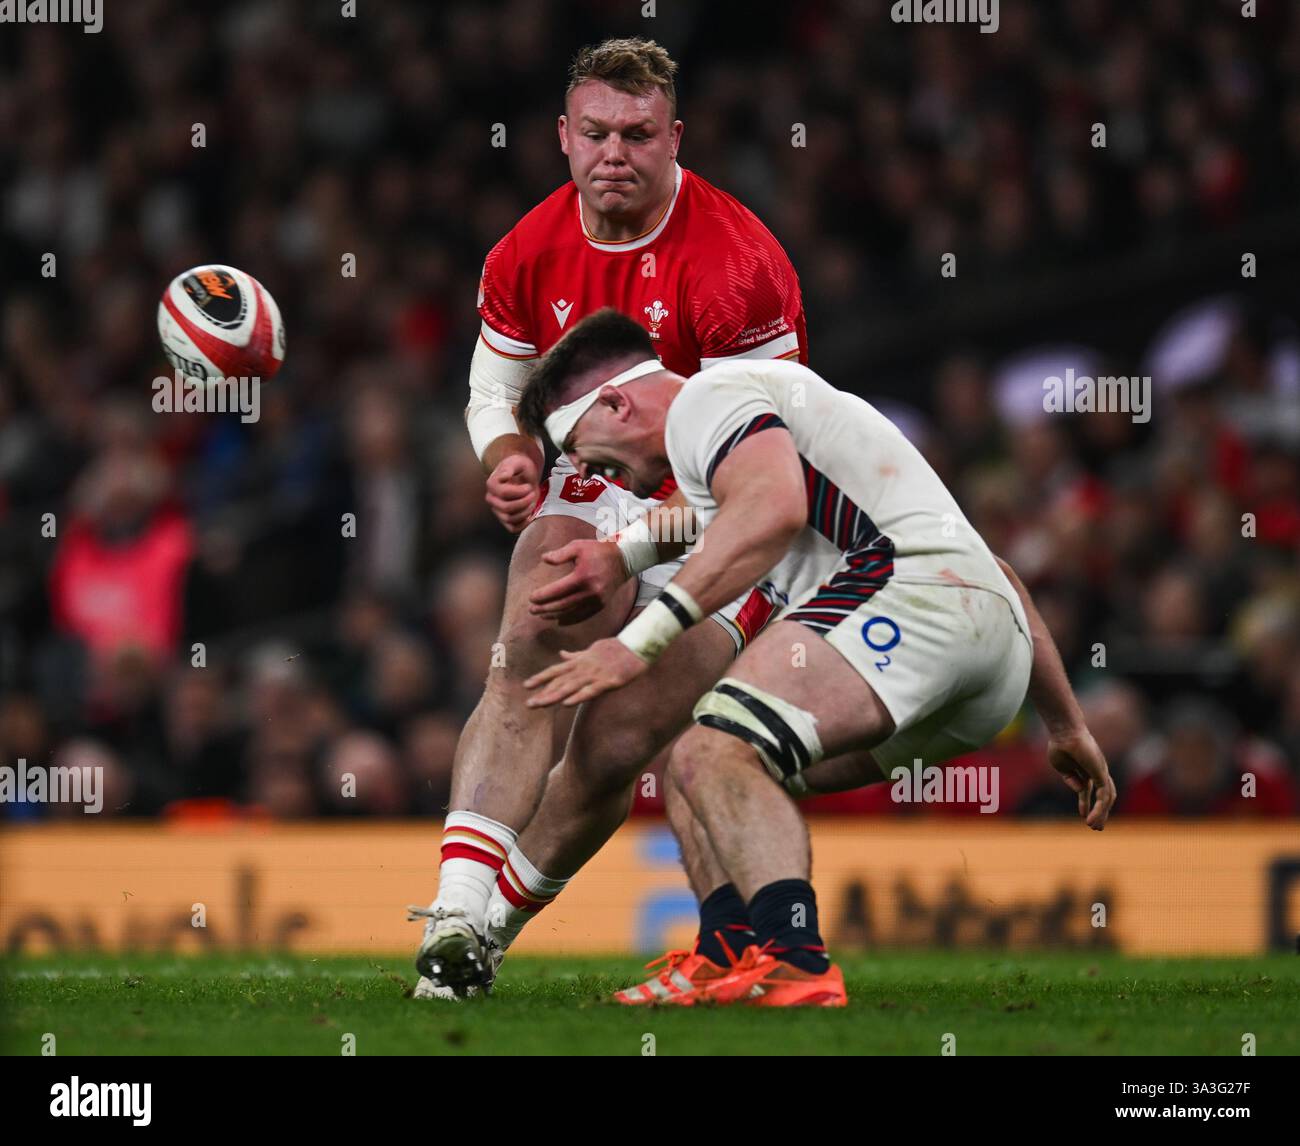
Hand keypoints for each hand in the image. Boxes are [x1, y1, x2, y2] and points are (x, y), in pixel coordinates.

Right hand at [485, 453, 540, 532]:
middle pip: (506, 508)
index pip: (503, 493)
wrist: (524, 474)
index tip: (529, 486)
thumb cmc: (520, 467)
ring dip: (525, 512)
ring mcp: (498, 510)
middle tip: (533, 493)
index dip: (519, 492)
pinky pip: (513, 528)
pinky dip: (523, 524)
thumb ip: (509, 467)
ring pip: (509, 519)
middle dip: (524, 502)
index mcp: (492, 484)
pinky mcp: (506, 519)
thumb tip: (503, 476)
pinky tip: (531, 514)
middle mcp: (492, 498)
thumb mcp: (517, 462)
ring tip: (533, 502)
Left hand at [524, 638, 648, 707]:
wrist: (637, 645)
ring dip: (554, 696)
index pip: (556, 670)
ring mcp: (595, 674)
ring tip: (540, 705)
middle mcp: (584, 667)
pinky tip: (566, 704)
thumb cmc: (616, 648)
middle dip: (543, 692)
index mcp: (580, 661)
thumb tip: (561, 654)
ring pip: (570, 687)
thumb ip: (576, 655)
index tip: (526, 686)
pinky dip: (577, 697)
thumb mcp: (592, 649)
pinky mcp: (608, 681)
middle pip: (560, 681)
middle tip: (528, 704)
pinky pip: (590, 691)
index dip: (541, 678)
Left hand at [529, 539, 629, 622]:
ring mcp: (597, 601)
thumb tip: (544, 559)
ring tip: (541, 615)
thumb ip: (560, 554)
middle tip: (531, 610)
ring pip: (571, 612)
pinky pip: (582, 616)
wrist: (624, 559)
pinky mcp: (601, 605)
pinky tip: (559, 620)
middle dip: (545, 608)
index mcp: (582, 577)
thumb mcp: (578, 546)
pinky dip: (569, 619)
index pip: (557, 591)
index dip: (542, 596)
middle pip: (562, 605)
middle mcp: (590, 592)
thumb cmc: (598, 550)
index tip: (531, 598)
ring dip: (554, 615)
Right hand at [1047, 727, 1116, 829]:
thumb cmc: (1060, 744)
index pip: (1091, 790)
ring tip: (1093, 827)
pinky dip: (1099, 809)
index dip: (1087, 803)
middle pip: (1104, 796)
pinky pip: (1103, 796)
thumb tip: (1081, 790)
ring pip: (1107, 798)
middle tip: (1096, 827)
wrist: (1063, 732)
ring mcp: (1101, 772)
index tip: (1083, 816)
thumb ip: (1070, 779)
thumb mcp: (1061, 766)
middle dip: (1101, 812)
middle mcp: (1098, 771)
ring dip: (1101, 814)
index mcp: (1087, 769)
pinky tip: (1089, 819)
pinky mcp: (1101, 774)